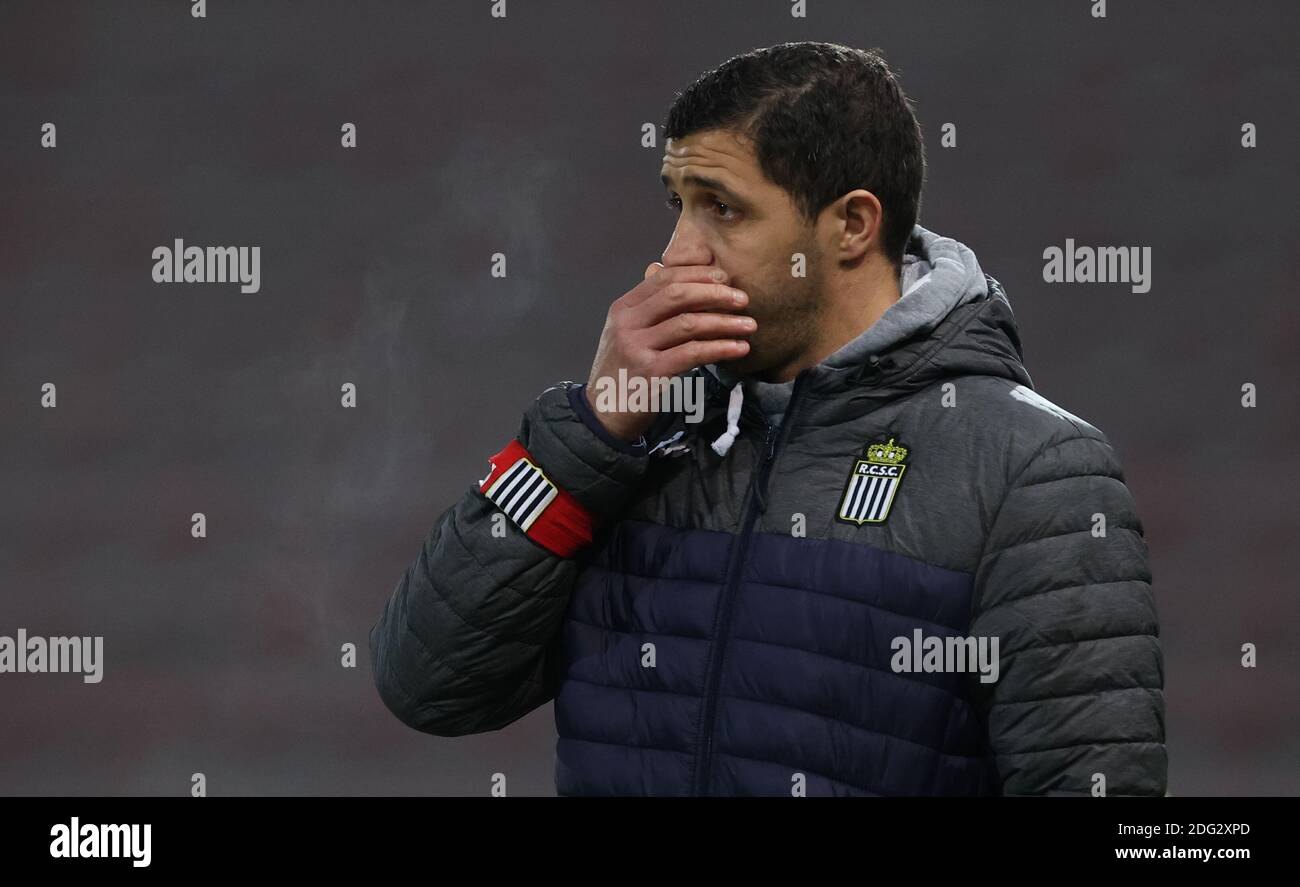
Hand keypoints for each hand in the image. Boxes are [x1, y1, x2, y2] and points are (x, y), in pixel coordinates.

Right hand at [584, 262, 754, 441]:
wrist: (603, 414)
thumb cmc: (623, 371)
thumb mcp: (628, 334)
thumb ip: (651, 310)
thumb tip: (684, 281)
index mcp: (624, 308)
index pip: (664, 277)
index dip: (698, 273)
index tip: (725, 277)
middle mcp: (628, 324)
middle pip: (677, 295)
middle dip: (715, 293)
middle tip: (743, 298)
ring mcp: (637, 348)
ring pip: (688, 324)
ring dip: (724, 322)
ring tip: (749, 325)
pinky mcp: (651, 373)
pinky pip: (692, 353)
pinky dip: (720, 348)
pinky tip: (739, 348)